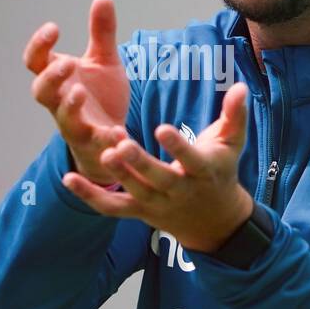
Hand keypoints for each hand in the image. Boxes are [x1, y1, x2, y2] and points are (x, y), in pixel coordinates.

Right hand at [24, 0, 129, 185]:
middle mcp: (60, 101)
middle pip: (41, 90)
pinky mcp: (94, 144)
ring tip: (79, 92)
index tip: (53, 28)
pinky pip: (95, 143)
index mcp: (59, 78)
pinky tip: (118, 134)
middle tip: (66, 62)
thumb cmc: (101, 96)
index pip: (36, 61)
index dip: (39, 45)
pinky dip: (105, 139)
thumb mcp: (104, 61)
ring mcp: (75, 124)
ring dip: (69, 105)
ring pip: (63, 118)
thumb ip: (102, 33)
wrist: (114, 136)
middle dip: (50, 76)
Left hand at [61, 82, 255, 252]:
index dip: (177, 146)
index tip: (161, 128)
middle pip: (155, 178)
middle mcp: (178, 191)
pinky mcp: (138, 212)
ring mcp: (156, 204)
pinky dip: (89, 195)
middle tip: (120, 144)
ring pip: (133, 192)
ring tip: (100, 151)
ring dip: (115, 174)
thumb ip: (234, 115)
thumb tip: (241, 85)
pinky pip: (111, 208)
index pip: (190, 159)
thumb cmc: (220, 172)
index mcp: (202, 172)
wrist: (214, 222)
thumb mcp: (232, 145)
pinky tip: (68, 178)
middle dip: (138, 163)